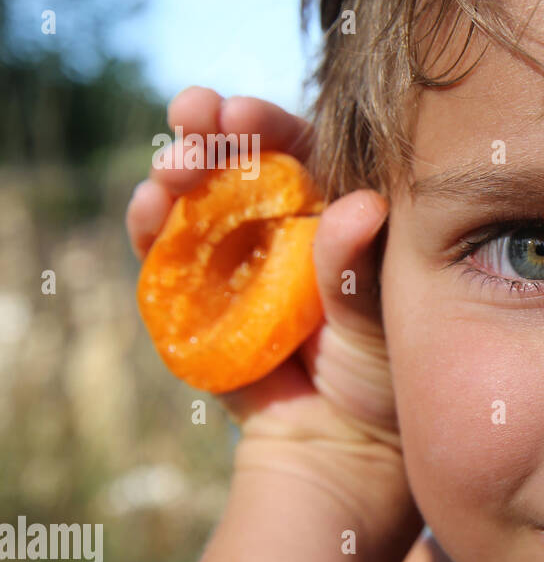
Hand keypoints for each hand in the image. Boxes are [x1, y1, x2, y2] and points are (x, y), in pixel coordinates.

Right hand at [128, 87, 418, 543]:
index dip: (267, 124)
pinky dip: (150, 227)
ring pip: (197, 197)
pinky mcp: (198, 293)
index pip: (300, 150)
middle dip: (211, 132)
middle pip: (240, 161)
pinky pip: (167, 252)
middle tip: (191, 115)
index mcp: (334, 213)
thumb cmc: (379, 378)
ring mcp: (236, 256)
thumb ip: (360, 269)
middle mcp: (282, 225)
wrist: (339, 448)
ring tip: (168, 169)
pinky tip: (146, 207)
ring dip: (175, 171)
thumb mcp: (379, 322)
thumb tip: (361, 206)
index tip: (241, 113)